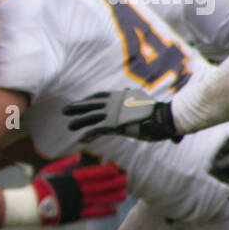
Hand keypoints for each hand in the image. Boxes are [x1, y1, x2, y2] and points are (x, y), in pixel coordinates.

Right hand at [32, 154, 127, 224]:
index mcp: (68, 179)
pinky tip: (113, 210)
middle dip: (113, 184)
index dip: (103, 171)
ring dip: (112, 197)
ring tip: (124, 195)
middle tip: (126, 180)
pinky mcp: (74, 216)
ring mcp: (75, 204)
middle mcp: (74, 191)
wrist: (28, 206)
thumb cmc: (38, 186)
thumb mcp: (49, 171)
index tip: (115, 168)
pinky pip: (91, 214)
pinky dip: (103, 212)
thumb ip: (65, 164)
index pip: (90, 174)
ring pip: (98, 200)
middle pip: (98, 187)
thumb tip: (79, 155)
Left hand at [62, 89, 177, 142]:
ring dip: (79, 121)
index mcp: (120, 96)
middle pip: (91, 105)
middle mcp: (114, 103)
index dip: (88, 100)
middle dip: (77, 107)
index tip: (80, 102)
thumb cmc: (157, 111)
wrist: (164, 117)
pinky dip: (87, 135)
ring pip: (91, 117)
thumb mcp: (142, 99)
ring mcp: (113, 113)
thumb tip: (127, 89)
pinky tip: (81, 140)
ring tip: (69, 126)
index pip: (100, 96)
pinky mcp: (115, 125)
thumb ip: (132, 95)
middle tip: (64, 110)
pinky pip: (97, 130)